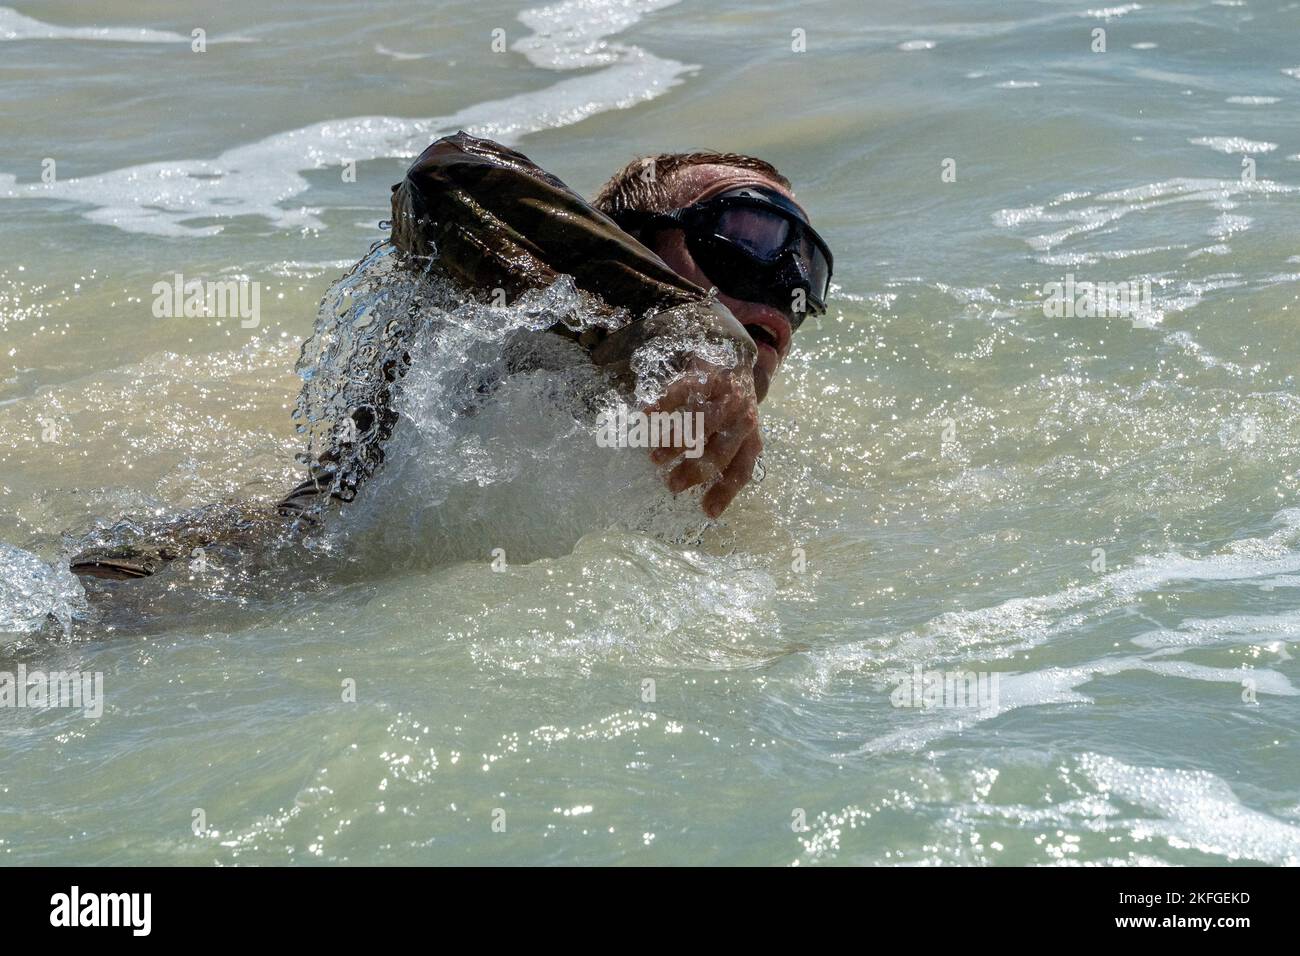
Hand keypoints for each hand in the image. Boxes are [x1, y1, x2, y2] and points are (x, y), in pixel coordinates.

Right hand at [644, 355, 762, 518]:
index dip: (725, 491)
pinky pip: (682, 391)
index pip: (741, 470)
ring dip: (676, 442)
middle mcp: (742, 418)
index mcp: (751, 438)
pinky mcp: (706, 376)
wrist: (736, 362)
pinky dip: (663, 406)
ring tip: (655, 459)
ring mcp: (725, 397)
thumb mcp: (737, 438)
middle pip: (720, 450)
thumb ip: (725, 462)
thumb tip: (708, 509)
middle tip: (672, 485)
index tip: (706, 511)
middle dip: (695, 470)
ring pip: (700, 422)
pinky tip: (646, 417)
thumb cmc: (731, 413)